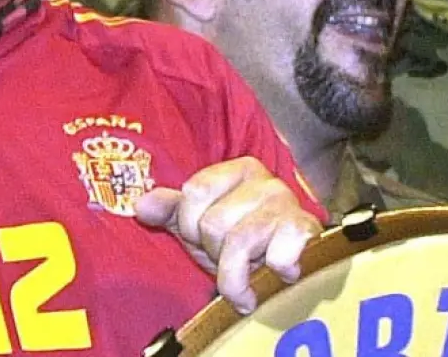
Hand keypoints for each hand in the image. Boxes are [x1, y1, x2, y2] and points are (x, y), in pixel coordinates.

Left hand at [135, 157, 320, 313]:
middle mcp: (265, 180)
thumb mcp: (200, 223)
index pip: (194, 191)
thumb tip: (141, 205)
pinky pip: (277, 256)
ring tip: (248, 277)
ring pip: (239, 242)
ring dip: (238, 273)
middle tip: (230, 258)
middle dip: (215, 252)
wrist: (290, 265)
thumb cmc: (244, 239)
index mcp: (238, 169)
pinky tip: (277, 275)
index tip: (203, 239)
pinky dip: (273, 273)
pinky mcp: (306, 231)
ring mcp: (287, 204)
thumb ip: (172, 210)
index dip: (190, 225)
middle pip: (214, 222)